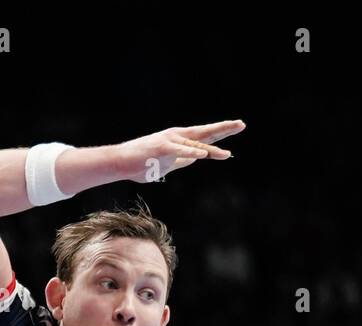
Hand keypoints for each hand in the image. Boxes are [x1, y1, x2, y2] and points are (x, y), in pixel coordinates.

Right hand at [115, 120, 244, 183]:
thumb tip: (195, 158)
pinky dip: (191, 152)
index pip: (204, 137)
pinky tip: (203, 154)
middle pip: (204, 133)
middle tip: (241, 124)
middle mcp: (177, 136)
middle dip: (223, 129)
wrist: (120, 162)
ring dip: (212, 149)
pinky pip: (180, 151)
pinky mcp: (161, 149)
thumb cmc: (141, 163)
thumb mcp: (167, 164)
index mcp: (180, 140)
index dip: (221, 134)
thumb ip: (181, 160)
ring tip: (227, 154)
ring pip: (195, 144)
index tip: (237, 128)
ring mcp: (170, 141)